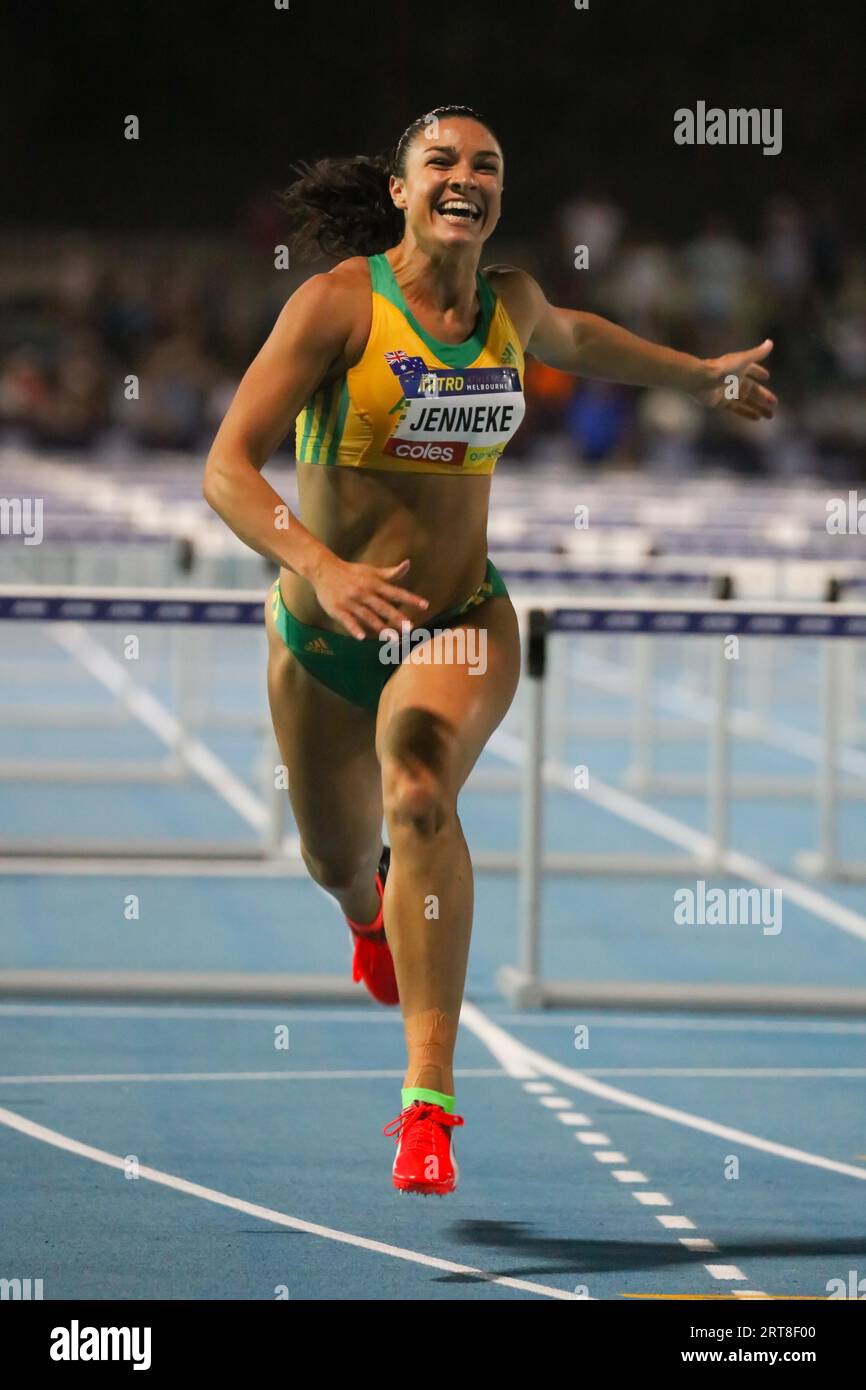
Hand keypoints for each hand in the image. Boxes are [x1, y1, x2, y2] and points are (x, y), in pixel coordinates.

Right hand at [309, 553, 429, 639]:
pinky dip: (354, 628)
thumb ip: (390, 573)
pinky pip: (347, 620)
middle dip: (397, 617)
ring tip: (392, 638)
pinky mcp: (338, 609)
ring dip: (380, 627)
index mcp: (374, 583)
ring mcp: (351, 601)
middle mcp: (364, 592)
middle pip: (383, 606)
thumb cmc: (351, 572)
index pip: (396, 592)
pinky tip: (362, 637)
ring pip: (367, 616)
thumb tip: (407, 564)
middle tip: (410, 628)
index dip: (410, 599)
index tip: (425, 605)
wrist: (323, 569)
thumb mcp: (371, 571)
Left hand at [693, 338, 777, 420]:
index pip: (751, 369)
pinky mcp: (721, 402)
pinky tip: (757, 418)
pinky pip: (736, 409)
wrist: (701, 380)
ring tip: (770, 416)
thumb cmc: (723, 368)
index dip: (758, 372)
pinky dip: (746, 413)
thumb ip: (757, 353)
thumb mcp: (743, 360)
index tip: (767, 377)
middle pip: (751, 390)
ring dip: (758, 408)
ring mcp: (727, 392)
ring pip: (746, 401)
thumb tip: (770, 342)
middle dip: (763, 397)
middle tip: (775, 405)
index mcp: (739, 368)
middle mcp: (734, 379)